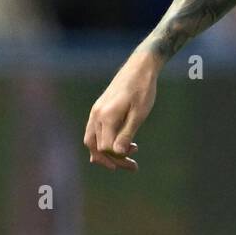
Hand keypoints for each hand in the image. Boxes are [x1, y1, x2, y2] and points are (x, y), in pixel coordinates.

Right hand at [83, 50, 157, 170]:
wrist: (140, 68)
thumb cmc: (143, 90)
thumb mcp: (139, 114)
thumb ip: (127, 134)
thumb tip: (118, 153)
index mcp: (106, 117)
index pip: (105, 148)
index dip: (118, 158)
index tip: (134, 161)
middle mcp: (96, 115)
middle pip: (95, 147)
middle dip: (112, 160)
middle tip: (132, 167)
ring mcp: (96, 111)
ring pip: (92, 140)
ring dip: (107, 152)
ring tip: (127, 157)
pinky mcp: (99, 109)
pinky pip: (95, 131)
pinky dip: (104, 142)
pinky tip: (117, 146)